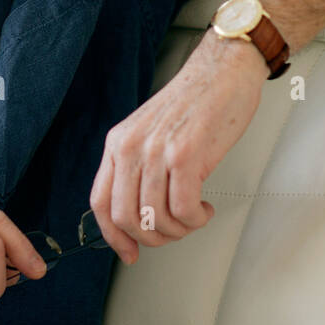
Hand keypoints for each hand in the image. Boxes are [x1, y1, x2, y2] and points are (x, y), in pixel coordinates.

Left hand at [89, 30, 267, 263]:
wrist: (224, 71)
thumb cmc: (196, 102)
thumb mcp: (151, 132)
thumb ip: (139, 166)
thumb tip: (141, 213)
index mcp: (119, 143)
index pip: (100, 202)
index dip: (113, 237)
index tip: (130, 252)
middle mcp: (131, 147)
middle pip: (125, 218)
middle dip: (152, 239)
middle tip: (174, 233)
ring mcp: (157, 151)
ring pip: (155, 219)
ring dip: (179, 230)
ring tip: (194, 217)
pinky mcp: (186, 155)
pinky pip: (183, 210)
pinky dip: (195, 219)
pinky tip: (204, 209)